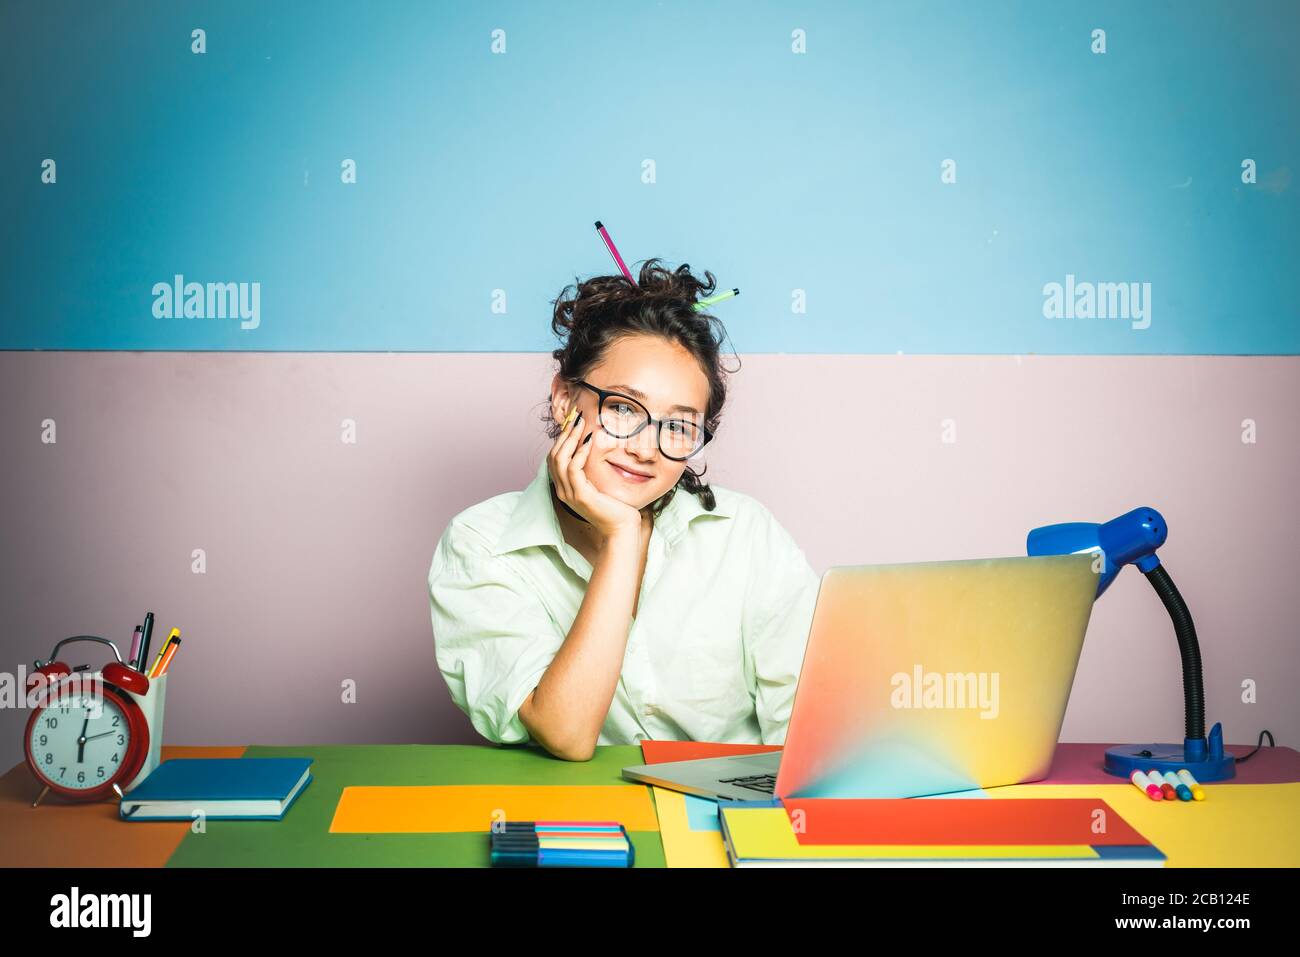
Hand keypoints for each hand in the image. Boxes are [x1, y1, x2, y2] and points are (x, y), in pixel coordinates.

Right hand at [548, 406, 642, 540]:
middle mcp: (562, 490)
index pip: (554, 458)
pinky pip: (574, 469)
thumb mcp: (597, 485)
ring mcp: (569, 494)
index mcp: (564, 487)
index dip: (561, 438)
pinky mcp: (580, 496)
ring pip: (561, 460)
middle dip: (564, 433)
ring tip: (581, 424)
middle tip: (576, 416)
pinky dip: (579, 453)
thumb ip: (589, 471)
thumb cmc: (613, 506)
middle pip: (554, 455)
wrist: (621, 528)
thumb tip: (590, 448)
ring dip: (570, 438)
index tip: (572, 421)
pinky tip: (588, 442)